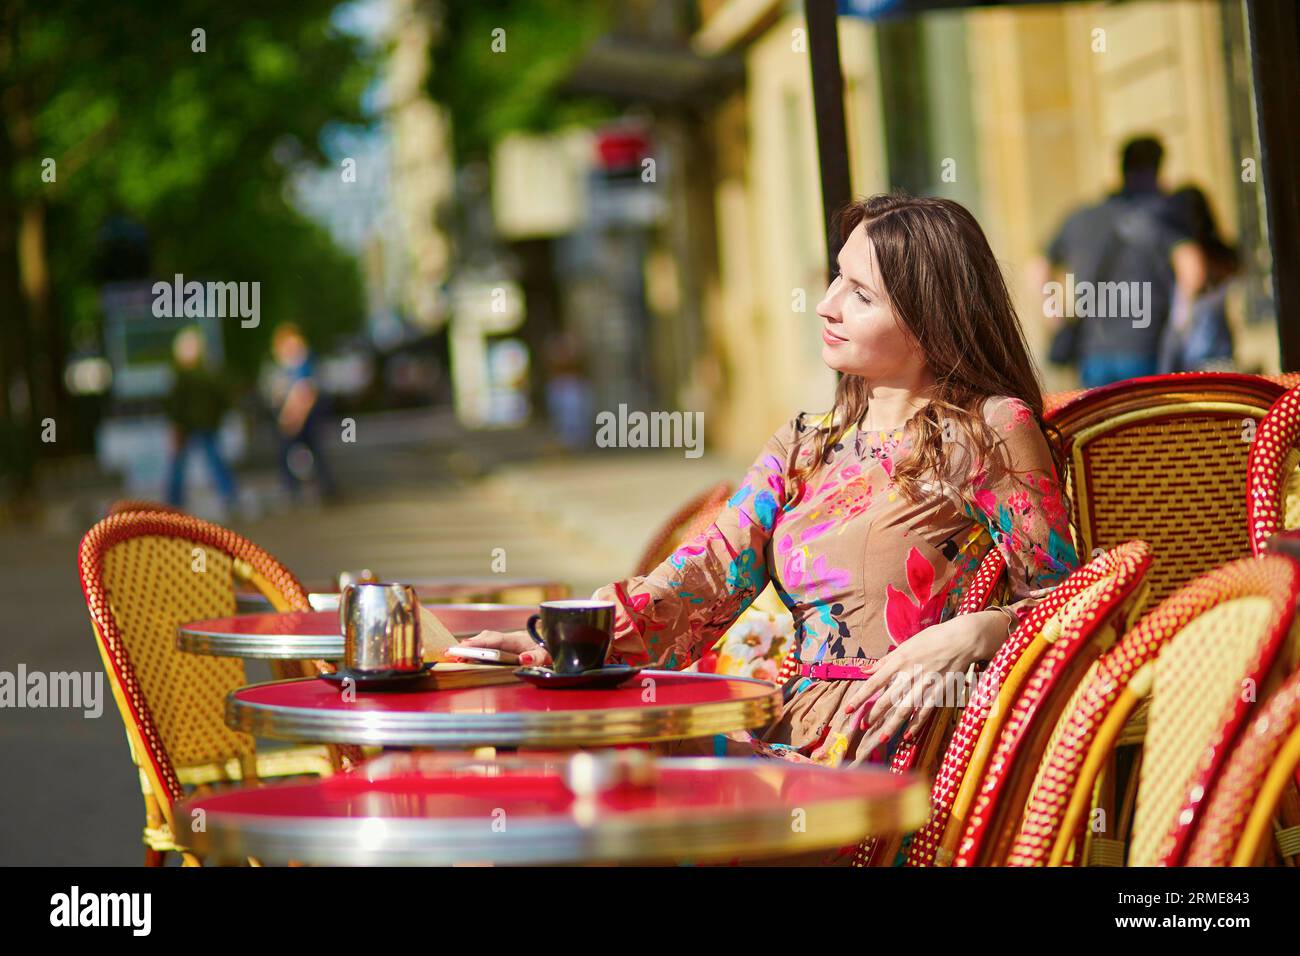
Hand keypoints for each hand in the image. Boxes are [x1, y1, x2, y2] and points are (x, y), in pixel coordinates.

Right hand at [458, 629, 549, 666]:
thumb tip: (522, 658)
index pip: (494, 640)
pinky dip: (477, 647)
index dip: (478, 644)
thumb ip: (536, 657)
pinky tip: (467, 653)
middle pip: (486, 638)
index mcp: (518, 639)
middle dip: (469, 645)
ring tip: (455, 654)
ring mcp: (508, 641)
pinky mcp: (508, 646)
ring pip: (486, 639)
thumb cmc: (553, 650)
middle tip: (451, 653)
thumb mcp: (548, 656)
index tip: (462, 648)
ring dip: (471, 645)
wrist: (560, 641)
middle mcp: (511, 638)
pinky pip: (489, 643)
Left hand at [815, 611, 1008, 762]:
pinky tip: (907, 736)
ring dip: (892, 724)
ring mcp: (926, 684)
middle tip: (863, 726)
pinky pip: (925, 712)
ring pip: (905, 709)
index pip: (874, 683)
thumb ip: (885, 660)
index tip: (848, 710)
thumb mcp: (905, 645)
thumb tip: (865, 669)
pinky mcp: (940, 692)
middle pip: (888, 699)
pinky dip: (916, 725)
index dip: (860, 698)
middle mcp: (910, 674)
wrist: (962, 640)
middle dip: (874, 714)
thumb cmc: (932, 639)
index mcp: (899, 661)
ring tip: (882, 737)